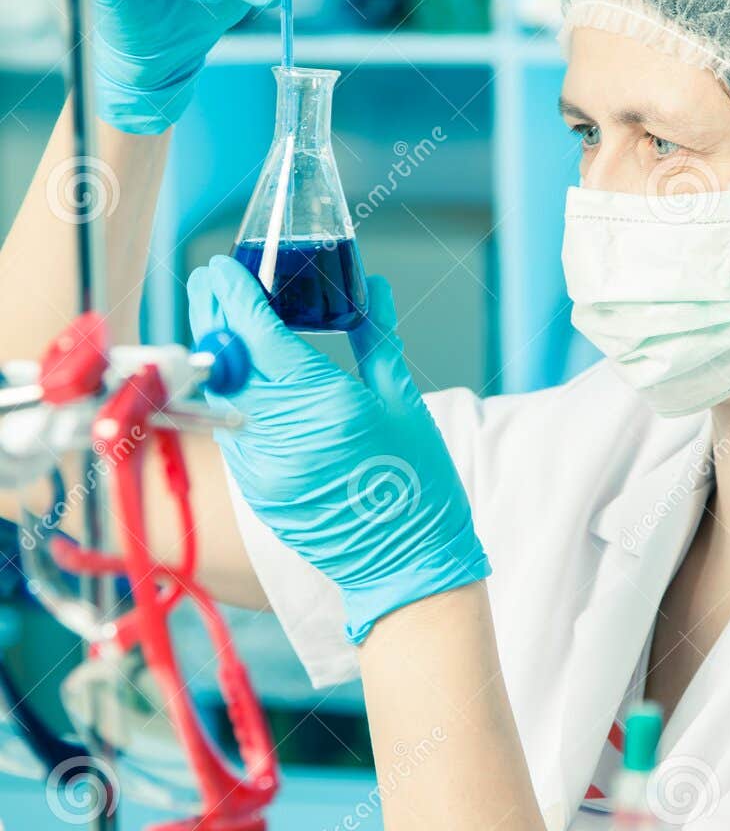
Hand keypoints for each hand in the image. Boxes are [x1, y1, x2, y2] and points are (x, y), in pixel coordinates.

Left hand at [188, 256, 489, 643]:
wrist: (404, 564)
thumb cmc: (416, 483)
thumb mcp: (404, 401)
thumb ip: (377, 337)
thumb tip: (371, 287)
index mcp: (325, 404)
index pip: (258, 334)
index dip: (234, 293)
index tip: (225, 265)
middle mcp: (282, 433)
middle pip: (226, 358)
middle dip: (213, 313)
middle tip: (213, 280)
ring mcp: (261, 464)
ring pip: (222, 392)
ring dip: (220, 353)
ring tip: (228, 319)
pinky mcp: (255, 486)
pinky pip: (232, 426)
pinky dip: (234, 393)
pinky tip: (247, 374)